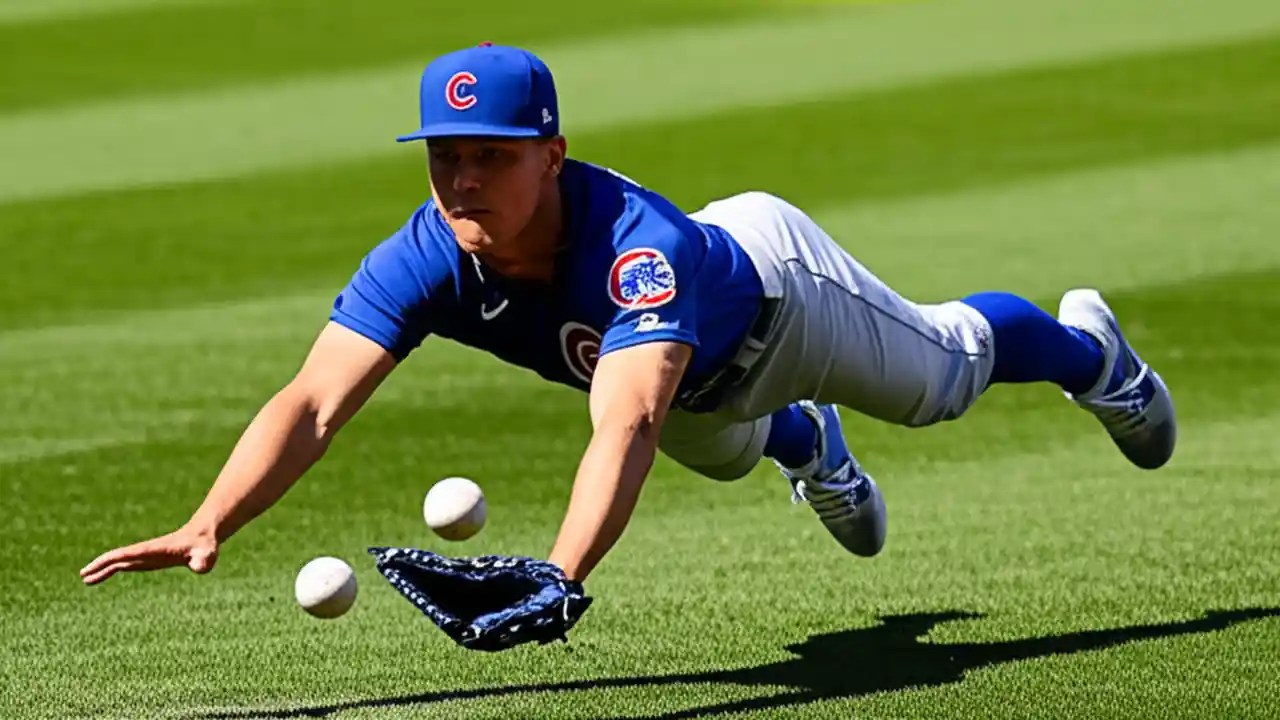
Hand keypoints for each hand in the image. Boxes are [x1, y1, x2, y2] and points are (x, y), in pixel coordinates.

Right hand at [79, 525, 219, 585]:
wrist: (204, 537)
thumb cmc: (205, 547)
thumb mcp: (207, 555)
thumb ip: (204, 561)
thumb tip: (201, 568)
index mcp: (154, 550)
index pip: (129, 554)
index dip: (113, 559)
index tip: (97, 565)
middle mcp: (146, 551)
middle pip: (118, 558)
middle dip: (100, 566)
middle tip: (83, 575)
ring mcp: (145, 555)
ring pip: (119, 562)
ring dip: (102, 569)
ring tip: (86, 579)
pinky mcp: (148, 559)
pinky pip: (126, 564)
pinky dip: (113, 569)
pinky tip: (104, 575)